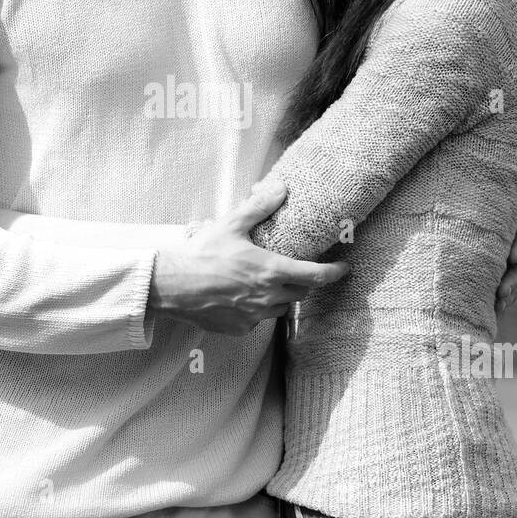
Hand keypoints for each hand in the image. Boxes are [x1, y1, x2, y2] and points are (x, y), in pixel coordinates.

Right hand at [148, 180, 349, 336]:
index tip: (343, 269)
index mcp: (272, 270)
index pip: (316, 276)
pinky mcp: (240, 329)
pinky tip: (240, 298)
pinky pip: (258, 321)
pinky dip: (256, 310)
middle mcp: (268, 297)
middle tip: (294, 272)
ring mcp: (254, 316)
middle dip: (302, 283)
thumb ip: (259, 208)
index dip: (334, 273)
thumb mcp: (232, 225)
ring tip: (264, 284)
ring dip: (280, 298)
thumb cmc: (203, 254)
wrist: (173, 286)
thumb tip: (281, 188)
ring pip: (281, 310)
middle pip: (301, 294)